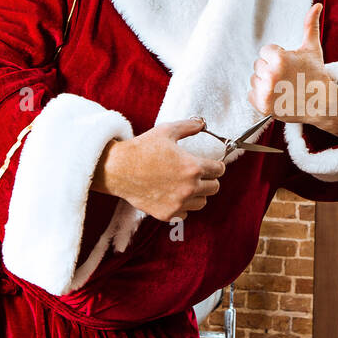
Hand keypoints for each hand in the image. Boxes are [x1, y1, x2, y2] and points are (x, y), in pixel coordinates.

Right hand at [94, 118, 224, 221]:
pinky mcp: (167, 214)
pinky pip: (185, 213)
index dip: (216, 165)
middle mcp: (189, 188)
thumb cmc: (142, 148)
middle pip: (215, 188)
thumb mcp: (166, 131)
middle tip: (199, 175)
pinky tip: (173, 195)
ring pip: (202, 202)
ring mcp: (179, 203)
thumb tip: (201, 124)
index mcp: (192, 167)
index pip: (219, 170)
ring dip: (198, 194)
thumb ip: (188, 127)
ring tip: (186, 185)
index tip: (211, 165)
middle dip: (209, 180)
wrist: (118, 169)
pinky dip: (182, 206)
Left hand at [248, 2, 335, 122]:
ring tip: (283, 86)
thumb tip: (317, 4)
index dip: (278, 57)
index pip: (265, 51)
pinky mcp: (263, 106)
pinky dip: (261, 96)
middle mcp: (271, 75)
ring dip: (265, 82)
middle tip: (288, 77)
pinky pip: (251, 95)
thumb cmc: (317, 74)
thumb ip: (310, 25)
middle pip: (258, 65)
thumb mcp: (312, 48)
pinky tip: (277, 96)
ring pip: (254, 79)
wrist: (323, 104)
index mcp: (279, 58)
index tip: (290, 66)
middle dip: (271, 69)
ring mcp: (266, 92)